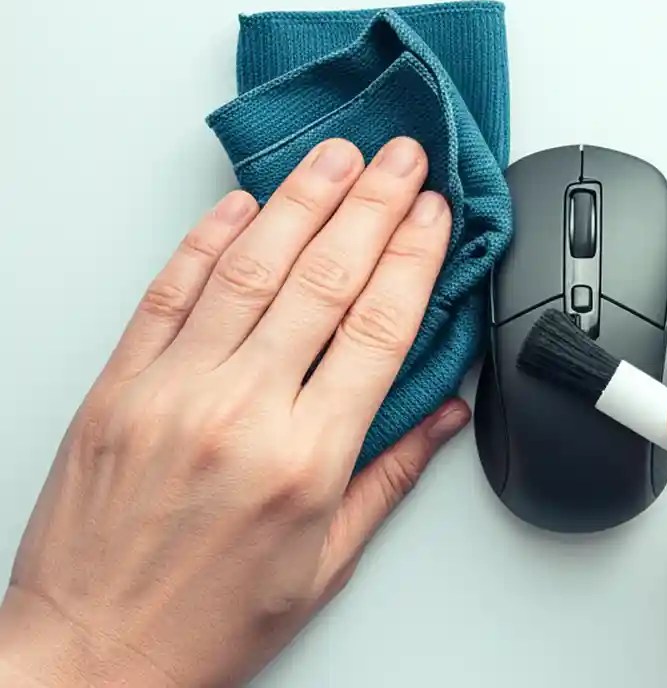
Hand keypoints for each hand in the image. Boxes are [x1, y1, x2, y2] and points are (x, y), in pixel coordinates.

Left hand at [0, 138, 466, 686]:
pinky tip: (241, 205)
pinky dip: (207, 241)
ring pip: (249, 270)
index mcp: (307, 459)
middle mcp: (241, 412)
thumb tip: (446, 413)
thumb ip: (391, 475)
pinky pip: (168, 293)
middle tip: (402, 157)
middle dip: (373, 206)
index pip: (380, 328)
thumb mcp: (327, 562)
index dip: (414, 258)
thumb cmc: (209, 621)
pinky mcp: (117, 386)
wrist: (92, 657)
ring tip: (337, 158)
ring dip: (300, 203)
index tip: (435, 214)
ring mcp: (173, 391)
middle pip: (325, 281)